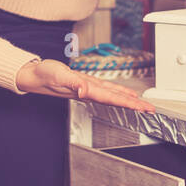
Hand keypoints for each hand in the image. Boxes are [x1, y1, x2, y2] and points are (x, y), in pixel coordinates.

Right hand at [15, 59, 156, 112]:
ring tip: (142, 104)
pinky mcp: (86, 83)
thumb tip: (84, 90)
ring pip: (114, 95)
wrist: (34, 76)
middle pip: (117, 99)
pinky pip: (107, 88)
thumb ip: (72, 83)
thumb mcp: (59, 75)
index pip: (113, 98)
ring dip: (129, 100)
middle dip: (134, 105)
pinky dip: (118, 91)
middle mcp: (90, 92)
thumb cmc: (45, 75)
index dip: (129, 103)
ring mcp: (89, 88)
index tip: (142, 108)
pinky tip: (124, 93)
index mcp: (86, 91)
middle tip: (151, 109)